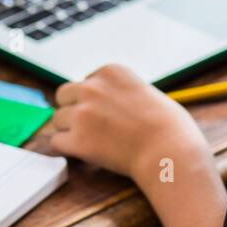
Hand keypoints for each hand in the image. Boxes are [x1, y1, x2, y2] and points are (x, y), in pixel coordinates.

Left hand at [51, 64, 207, 180]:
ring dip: (69, 131)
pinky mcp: (77, 140)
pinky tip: (78, 155)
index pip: (86, 81)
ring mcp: (82, 113)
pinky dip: (65, 150)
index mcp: (111, 71)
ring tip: (89, 143)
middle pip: (64, 95)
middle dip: (73, 109)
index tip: (104, 112)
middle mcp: (92, 88)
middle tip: (88, 127)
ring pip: (57, 120)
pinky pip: (56, 143)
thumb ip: (122, 92)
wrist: (170, 151)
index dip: (92, 99)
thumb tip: (110, 104)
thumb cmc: (169, 127)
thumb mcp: (147, 92)